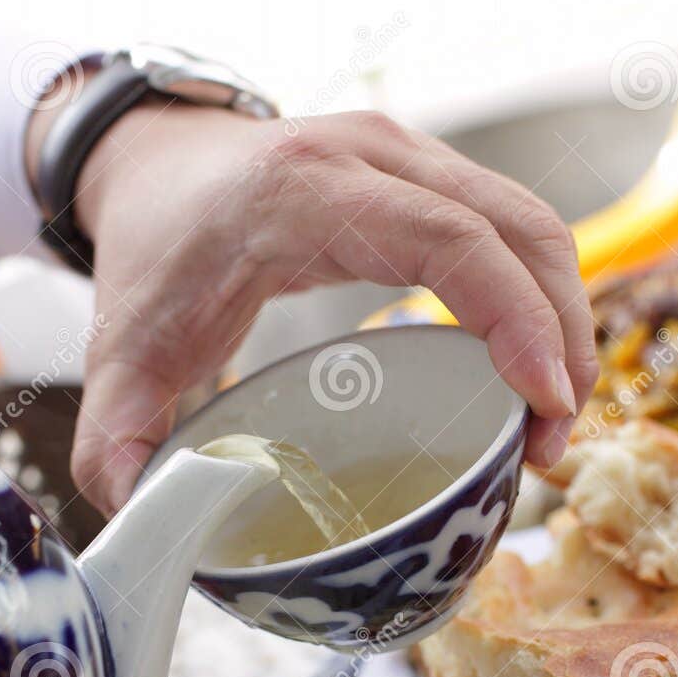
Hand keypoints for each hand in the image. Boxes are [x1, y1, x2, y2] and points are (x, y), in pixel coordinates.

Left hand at [58, 106, 596, 512]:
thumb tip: (146, 521)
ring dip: (561, 318)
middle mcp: (369, 156)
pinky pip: (508, 228)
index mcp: (303, 191)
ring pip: (530, 223)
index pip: (446, 238)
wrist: (151, 163)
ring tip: (550, 423)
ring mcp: (405, 156)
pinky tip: (528, 373)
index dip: (514, 316)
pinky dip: (536, 296)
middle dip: (560, 336)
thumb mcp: (119, 349)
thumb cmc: (151, 247)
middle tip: (553, 443)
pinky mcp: (423, 176)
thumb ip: (116, 440)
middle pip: (517, 228)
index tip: (543, 404)